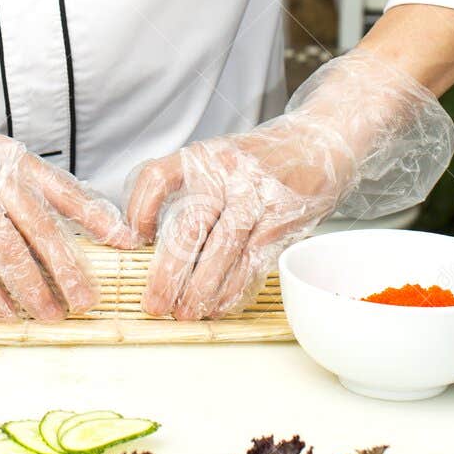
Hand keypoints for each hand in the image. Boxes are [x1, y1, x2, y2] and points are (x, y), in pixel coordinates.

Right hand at [0, 115, 135, 318]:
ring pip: (9, 252)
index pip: (63, 189)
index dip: (96, 218)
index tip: (124, 242)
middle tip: (87, 300)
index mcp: (9, 157)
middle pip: (42, 228)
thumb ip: (15, 185)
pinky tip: (1, 312)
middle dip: (69, 269)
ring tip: (49, 315)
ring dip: (32, 289)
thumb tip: (56, 228)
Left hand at [126, 52, 453, 321]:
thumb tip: (145, 232)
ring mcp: (259, 196)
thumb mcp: (218, 156)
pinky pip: (255, 261)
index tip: (132, 240)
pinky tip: (222, 305)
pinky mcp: (285, 219)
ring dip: (203, 289)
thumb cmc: (261, 157)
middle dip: (170, 272)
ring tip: (186, 314)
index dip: (139, 209)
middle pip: (190, 226)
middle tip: (156, 304)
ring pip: (224, 250)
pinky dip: (236, 289)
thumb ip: (186, 185)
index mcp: (204, 156)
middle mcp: (228, 173)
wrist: (321, 139)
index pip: (158, 176)